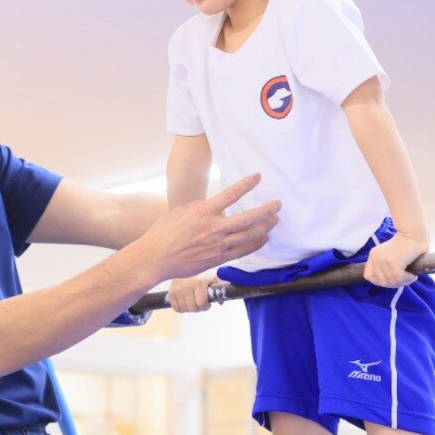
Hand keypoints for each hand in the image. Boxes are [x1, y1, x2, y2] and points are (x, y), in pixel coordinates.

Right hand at [142, 173, 279, 279]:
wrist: (156, 258)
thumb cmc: (164, 233)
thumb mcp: (180, 211)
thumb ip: (200, 206)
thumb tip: (214, 204)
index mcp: (203, 212)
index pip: (231, 194)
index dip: (247, 184)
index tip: (258, 177)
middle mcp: (214, 228)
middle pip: (248, 218)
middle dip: (266, 210)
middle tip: (278, 204)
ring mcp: (218, 245)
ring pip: (250, 235)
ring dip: (265, 227)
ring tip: (275, 220)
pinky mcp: (218, 258)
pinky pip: (243, 250)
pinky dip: (256, 244)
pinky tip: (263, 239)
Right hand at [168, 273, 220, 312]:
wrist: (186, 263)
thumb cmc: (202, 273)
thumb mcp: (212, 278)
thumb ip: (219, 289)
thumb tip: (220, 303)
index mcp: (198, 282)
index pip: (201, 303)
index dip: (205, 306)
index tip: (207, 302)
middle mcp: (186, 285)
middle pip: (192, 308)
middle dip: (198, 307)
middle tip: (199, 301)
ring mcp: (176, 288)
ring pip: (184, 309)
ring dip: (189, 307)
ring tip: (192, 300)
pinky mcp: (170, 291)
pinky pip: (176, 307)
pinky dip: (181, 307)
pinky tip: (184, 300)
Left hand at [363, 234, 428, 287]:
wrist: (414, 234)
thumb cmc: (407, 245)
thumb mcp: (390, 255)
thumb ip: (385, 267)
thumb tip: (388, 283)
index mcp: (373, 256)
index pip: (368, 276)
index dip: (380, 281)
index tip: (392, 279)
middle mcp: (375, 258)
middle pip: (381, 282)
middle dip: (395, 284)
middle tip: (405, 279)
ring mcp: (382, 260)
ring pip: (391, 281)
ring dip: (403, 282)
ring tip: (410, 276)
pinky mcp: (392, 261)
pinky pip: (399, 278)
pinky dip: (407, 279)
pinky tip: (412, 275)